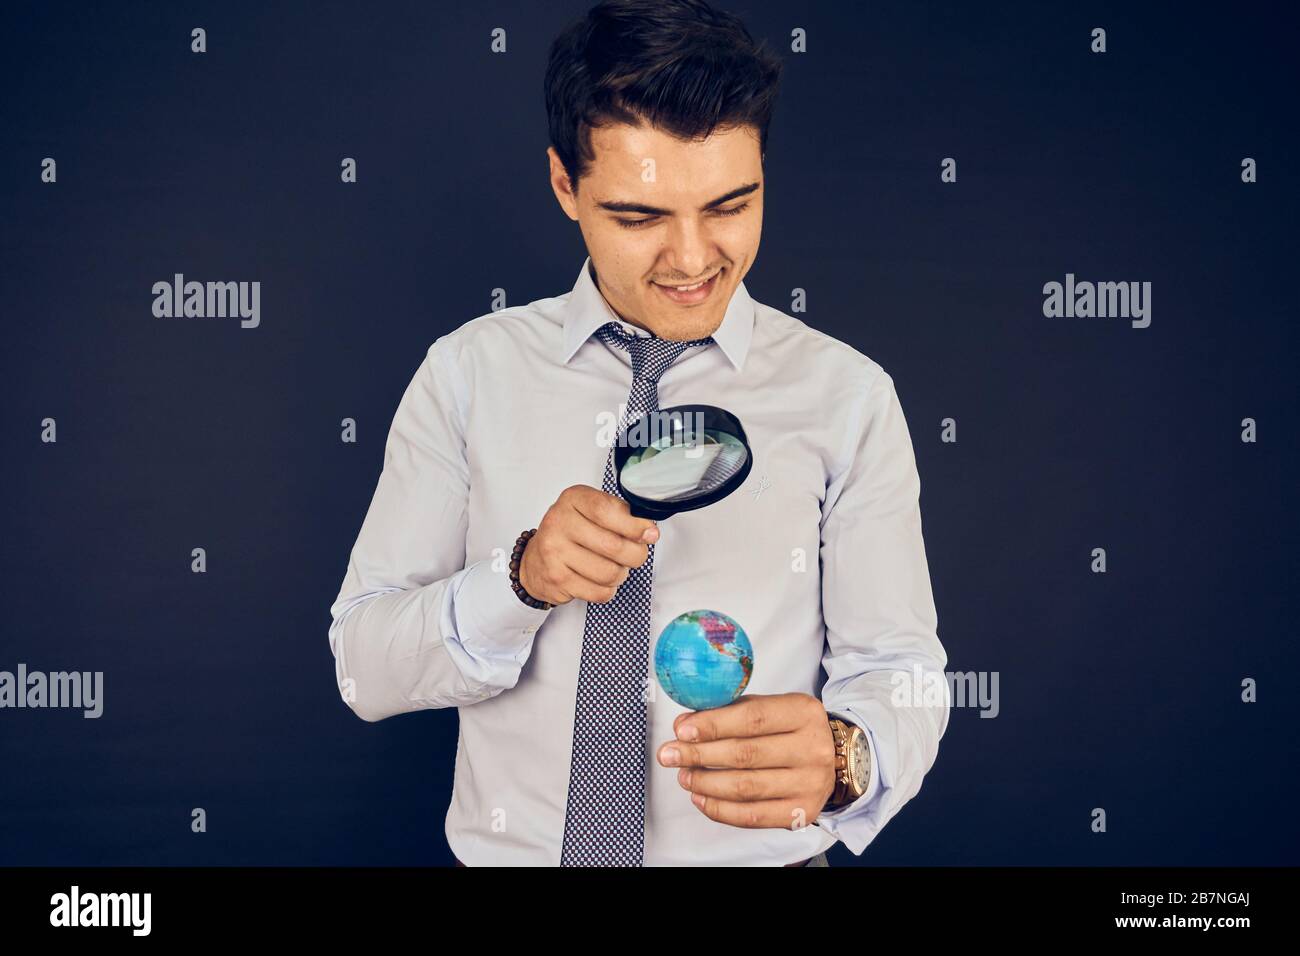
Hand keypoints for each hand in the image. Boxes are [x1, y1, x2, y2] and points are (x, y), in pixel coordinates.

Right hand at [518, 484, 658, 605]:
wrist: (535, 561)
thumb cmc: (571, 533)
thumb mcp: (591, 511)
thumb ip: (620, 515)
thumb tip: (649, 532)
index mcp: (572, 499)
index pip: (607, 510)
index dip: (634, 525)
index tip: (650, 534)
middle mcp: (559, 522)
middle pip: (613, 545)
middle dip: (636, 555)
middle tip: (636, 555)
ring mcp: (555, 552)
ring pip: (609, 572)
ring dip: (621, 574)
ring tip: (615, 568)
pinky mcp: (557, 579)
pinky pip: (599, 592)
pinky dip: (608, 590)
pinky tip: (600, 581)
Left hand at [657, 693, 838, 830]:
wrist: (834, 758)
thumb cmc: (791, 729)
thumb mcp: (771, 707)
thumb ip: (730, 712)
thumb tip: (684, 726)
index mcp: (803, 712)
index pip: (752, 718)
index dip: (712, 725)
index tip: (682, 730)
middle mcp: (812, 749)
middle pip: (745, 754)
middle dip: (699, 755)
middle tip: (669, 754)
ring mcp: (810, 784)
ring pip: (746, 787)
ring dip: (706, 783)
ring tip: (684, 776)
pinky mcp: (802, 812)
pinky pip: (753, 816)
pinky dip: (720, 809)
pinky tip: (701, 798)